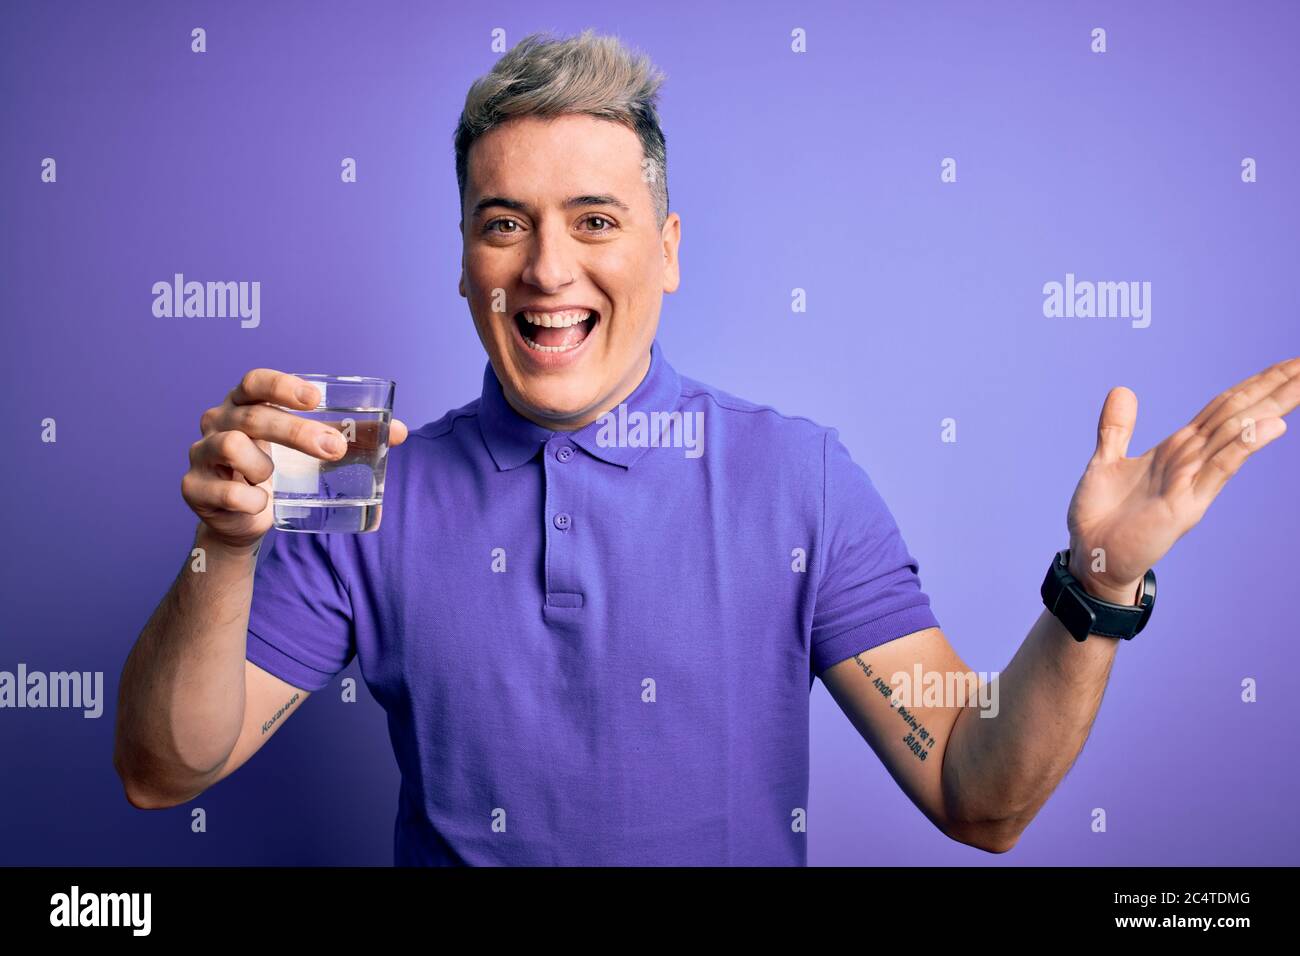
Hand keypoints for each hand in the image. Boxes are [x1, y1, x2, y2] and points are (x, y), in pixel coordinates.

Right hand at [182, 369, 409, 551]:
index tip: (315, 399)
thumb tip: (401, 432)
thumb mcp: (314, 449)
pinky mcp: (192, 487)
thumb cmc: (282, 470)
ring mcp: (201, 452)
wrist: (245, 518)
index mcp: (245, 402)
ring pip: (233, 447)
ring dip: (264, 467)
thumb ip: (354, 437)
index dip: (282, 385)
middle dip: (298, 433)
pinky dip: (251, 501)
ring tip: (272, 478)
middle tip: (334, 450)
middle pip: (255, 416)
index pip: (256, 381)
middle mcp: (218, 420)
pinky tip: (259, 504)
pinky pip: (226, 492)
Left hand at [1065, 357, 1297, 603]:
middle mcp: (1192, 462)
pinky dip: (1243, 446)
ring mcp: (1192, 483)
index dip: (1254, 383)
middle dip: (1273, 388)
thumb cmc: (1101, 516)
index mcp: (1177, 450)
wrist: (1091, 557)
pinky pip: (1219, 469)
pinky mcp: (1185, 506)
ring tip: (1299, 382)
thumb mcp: (1106, 462)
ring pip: (1237, 436)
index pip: (1224, 408)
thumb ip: (1117, 428)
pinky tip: (1271, 427)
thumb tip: (1122, 390)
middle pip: (1239, 415)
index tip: (1289, 363)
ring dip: (1268, 408)